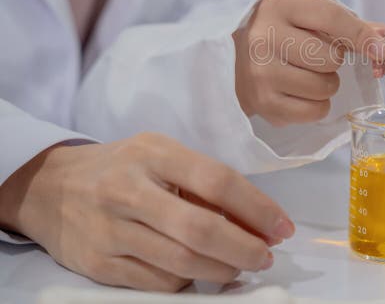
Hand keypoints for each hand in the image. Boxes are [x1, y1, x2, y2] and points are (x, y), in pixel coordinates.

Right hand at [0, 133, 294, 290]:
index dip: (257, 208)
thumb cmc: (121, 168)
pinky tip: (198, 275)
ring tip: (239, 268)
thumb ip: (203, 183)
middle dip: (244, 249)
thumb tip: (257, 221)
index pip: (217, 181)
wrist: (49, 186)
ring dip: (222, 271)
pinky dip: (187, 283)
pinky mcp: (97, 264)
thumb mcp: (160, 156)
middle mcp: (128, 189)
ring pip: (181, 263)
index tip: (282, 227)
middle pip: (200, 229)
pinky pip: (156, 283)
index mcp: (153, 153)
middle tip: (265, 257)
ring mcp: (109, 229)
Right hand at [234, 0, 384, 125]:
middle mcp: (264, 36)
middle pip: (331, 59)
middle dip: (335, 61)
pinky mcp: (260, 102)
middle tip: (317, 56)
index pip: (334, 20)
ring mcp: (258, 72)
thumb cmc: (295, 30)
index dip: (364, 37)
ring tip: (308, 73)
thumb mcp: (326, 20)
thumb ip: (371, 30)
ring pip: (323, 87)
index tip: (379, 52)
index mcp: (282, 5)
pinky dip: (316, 106)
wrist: (242, 49)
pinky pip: (312, 112)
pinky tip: (299, 91)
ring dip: (326, 85)